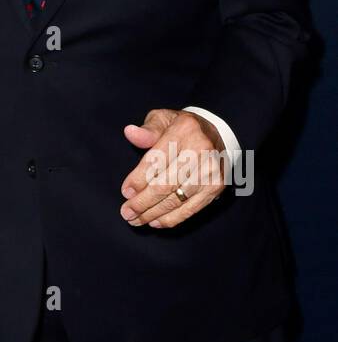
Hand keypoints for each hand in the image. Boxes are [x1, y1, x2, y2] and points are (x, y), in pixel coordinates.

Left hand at [119, 109, 226, 227]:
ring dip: (154, 213)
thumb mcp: (163, 119)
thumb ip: (147, 129)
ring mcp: (210, 170)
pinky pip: (191, 208)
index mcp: (184, 130)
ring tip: (136, 220)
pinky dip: (172, 218)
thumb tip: (130, 133)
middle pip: (165, 184)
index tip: (125, 192)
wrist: (214, 134)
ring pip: (176, 199)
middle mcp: (200, 150)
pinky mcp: (216, 186)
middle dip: (142, 202)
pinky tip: (156, 222)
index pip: (157, 160)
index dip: (139, 179)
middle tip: (126, 212)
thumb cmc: (181, 128)